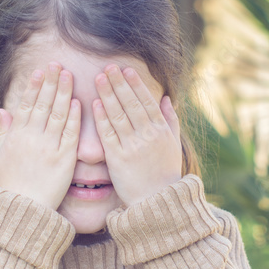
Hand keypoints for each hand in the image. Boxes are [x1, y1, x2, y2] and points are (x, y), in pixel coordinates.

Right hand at [0, 62, 79, 209]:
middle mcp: (31, 138)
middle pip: (43, 104)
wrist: (23, 208)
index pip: (26, 104)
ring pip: (58, 114)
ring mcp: (48, 148)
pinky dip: (74, 117)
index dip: (34, 87)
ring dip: (64, 93)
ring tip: (69, 76)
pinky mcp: (64, 159)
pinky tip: (78, 102)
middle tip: (57, 64)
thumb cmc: (11, 180)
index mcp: (16, 135)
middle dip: (50, 82)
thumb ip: (0, 127)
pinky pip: (70, 134)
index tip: (40, 71)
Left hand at [92, 64, 182, 206]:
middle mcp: (147, 136)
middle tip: (108, 67)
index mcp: (161, 131)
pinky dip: (101, 118)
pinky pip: (108, 134)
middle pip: (131, 104)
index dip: (136, 84)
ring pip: (118, 115)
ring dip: (108, 94)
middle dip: (119, 83)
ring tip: (99, 78)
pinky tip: (95, 104)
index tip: (126, 69)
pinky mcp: (117, 159)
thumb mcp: (174, 145)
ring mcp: (132, 146)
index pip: (147, 101)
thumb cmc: (166, 173)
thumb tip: (166, 98)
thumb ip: (170, 120)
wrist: (157, 202)